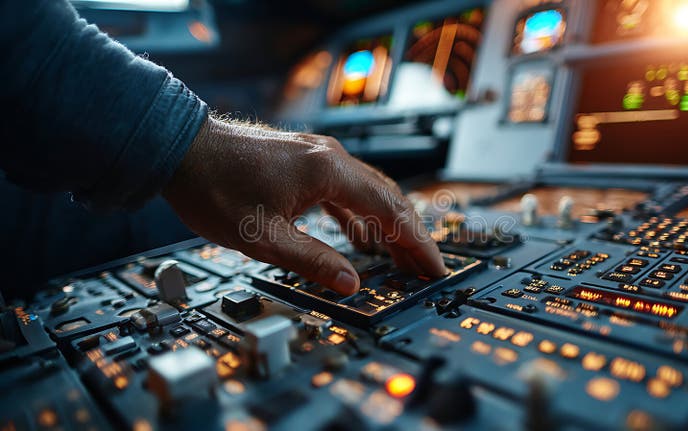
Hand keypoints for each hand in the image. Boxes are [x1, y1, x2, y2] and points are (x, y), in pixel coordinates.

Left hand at [162, 116, 446, 294]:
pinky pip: (346, 189)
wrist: (180, 149)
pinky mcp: (305, 161)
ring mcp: (318, 155)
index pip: (390, 211)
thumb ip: (312, 261)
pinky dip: (360, 215)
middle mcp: (331, 157)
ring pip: (369, 192)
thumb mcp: (262, 237)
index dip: (416, 243)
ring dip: (387, 226)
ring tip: (400, 259)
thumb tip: (350, 283)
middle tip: (425, 270)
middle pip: (387, 199)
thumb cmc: (215, 187)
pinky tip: (361, 237)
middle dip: (409, 237)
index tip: (433, 268)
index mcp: (328, 172)